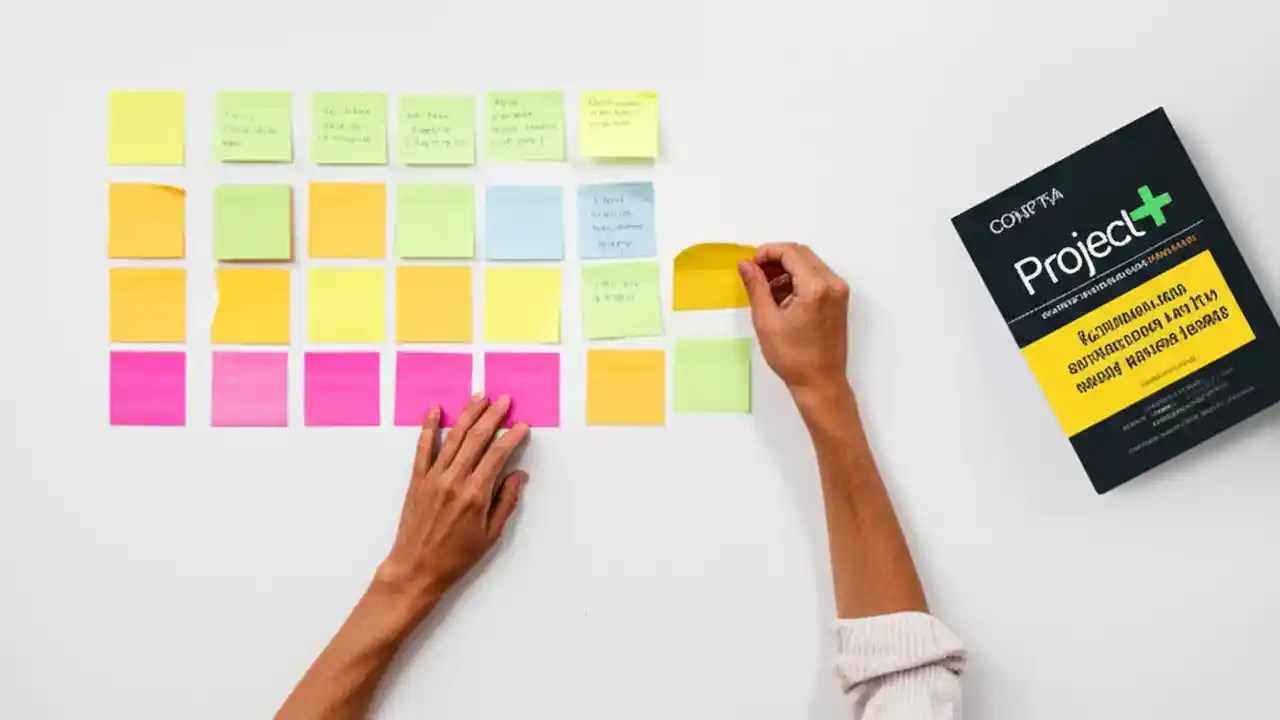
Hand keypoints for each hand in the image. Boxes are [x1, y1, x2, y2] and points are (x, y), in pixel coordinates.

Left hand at [375, 395, 529, 607]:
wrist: (416, 569)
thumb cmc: (456, 557)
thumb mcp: (491, 535)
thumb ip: (506, 502)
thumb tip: (518, 475)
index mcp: (475, 495)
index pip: (497, 455)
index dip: (512, 437)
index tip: (522, 425)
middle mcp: (454, 480)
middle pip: (476, 438)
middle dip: (493, 416)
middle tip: (504, 400)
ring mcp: (433, 477)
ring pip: (453, 437)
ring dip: (468, 414)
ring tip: (480, 396)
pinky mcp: (417, 479)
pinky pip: (423, 447)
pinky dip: (429, 427)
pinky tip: (435, 410)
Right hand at [739, 243, 850, 396]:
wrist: (820, 382)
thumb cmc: (794, 358)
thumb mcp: (766, 320)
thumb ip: (756, 286)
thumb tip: (746, 264)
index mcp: (816, 287)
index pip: (790, 252)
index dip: (766, 252)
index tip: (751, 264)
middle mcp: (832, 284)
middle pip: (801, 254)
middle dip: (776, 259)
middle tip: (757, 275)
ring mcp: (838, 292)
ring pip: (809, 264)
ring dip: (786, 270)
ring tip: (768, 292)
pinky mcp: (838, 300)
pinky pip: (816, 277)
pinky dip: (798, 280)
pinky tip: (783, 299)